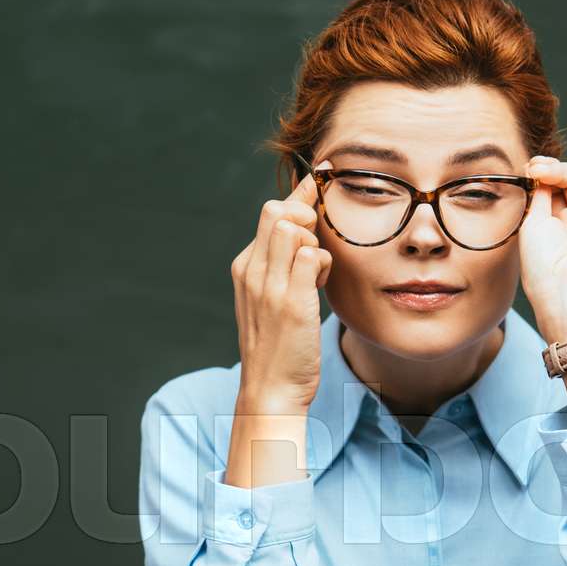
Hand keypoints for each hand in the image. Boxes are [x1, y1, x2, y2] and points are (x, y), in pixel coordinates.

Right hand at [228, 159, 334, 411]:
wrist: (271, 388)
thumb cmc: (279, 347)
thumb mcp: (273, 300)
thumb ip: (283, 266)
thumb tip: (307, 235)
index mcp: (245, 268)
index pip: (269, 213)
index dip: (299, 193)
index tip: (321, 176)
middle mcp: (251, 271)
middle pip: (276, 210)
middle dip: (304, 213)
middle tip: (316, 240)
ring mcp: (269, 285)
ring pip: (292, 228)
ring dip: (313, 242)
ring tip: (315, 272)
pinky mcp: (290, 301)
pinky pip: (310, 256)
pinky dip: (321, 263)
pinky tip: (318, 284)